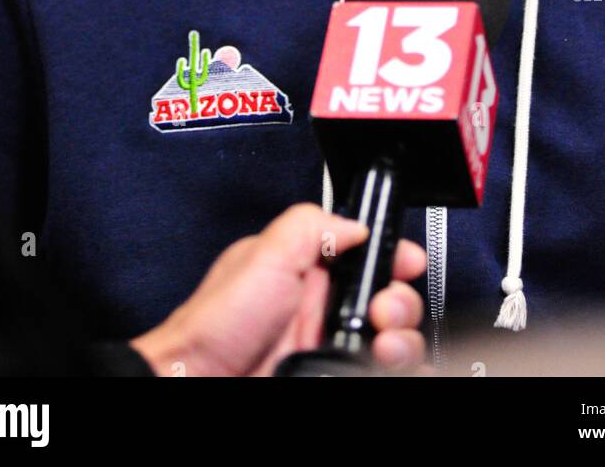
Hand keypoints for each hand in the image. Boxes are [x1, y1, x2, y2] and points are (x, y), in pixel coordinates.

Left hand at [130, 202, 426, 376]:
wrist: (200, 379)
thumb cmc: (216, 324)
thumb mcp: (264, 253)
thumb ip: (311, 225)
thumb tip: (358, 224)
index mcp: (311, 272)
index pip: (369, 256)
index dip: (393, 257)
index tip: (405, 263)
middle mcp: (325, 311)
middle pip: (390, 300)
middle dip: (399, 302)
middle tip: (382, 311)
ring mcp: (330, 349)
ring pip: (394, 341)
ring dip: (402, 340)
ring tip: (382, 345)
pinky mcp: (333, 375)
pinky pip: (382, 373)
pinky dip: (400, 369)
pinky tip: (387, 366)